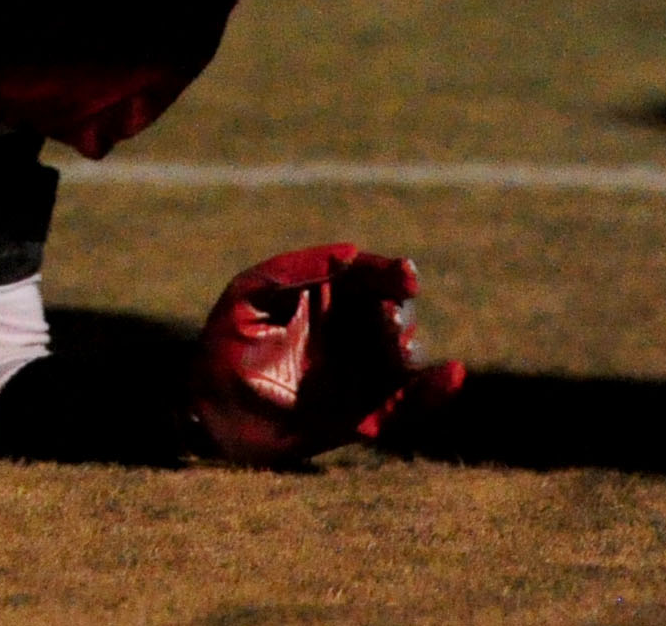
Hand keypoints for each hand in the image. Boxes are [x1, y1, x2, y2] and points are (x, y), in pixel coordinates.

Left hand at [189, 243, 464, 466]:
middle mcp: (350, 331)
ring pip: (404, 355)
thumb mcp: (252, 294)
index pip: (368, 277)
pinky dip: (432, 392)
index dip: (390, 273)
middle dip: (394, 311)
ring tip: (393, 346)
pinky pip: (407, 404)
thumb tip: (351, 251)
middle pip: (393, 312)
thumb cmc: (227, 342)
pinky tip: (452, 374)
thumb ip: (295, 269)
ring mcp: (361, 373)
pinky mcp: (367, 415)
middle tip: (385, 316)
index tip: (405, 275)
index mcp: (325, 296)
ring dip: (405, 349)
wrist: (214, 410)